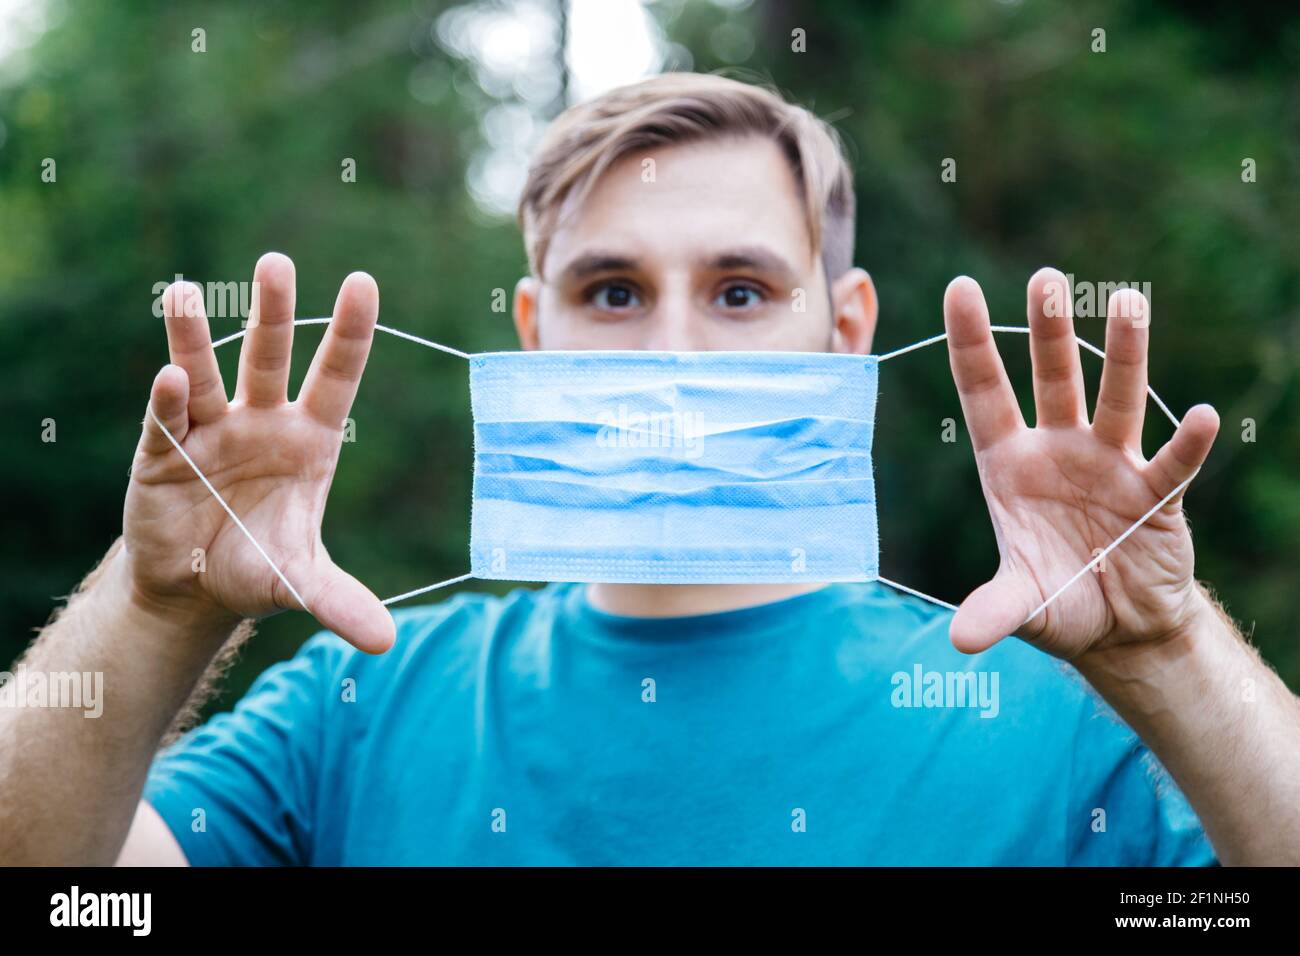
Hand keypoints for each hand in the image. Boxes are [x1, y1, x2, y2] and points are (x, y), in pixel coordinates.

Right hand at [122, 252, 394, 652]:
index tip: (363, 281)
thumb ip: (338, 601)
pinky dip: (166, 402)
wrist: (195, 589)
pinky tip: (170, 380)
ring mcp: (209, 432)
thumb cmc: (259, 567)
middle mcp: (261, 423)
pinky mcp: (162, 454)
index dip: (348, 332)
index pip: (335, 376)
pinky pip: (165, 421)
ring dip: (193, 336)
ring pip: (205, 374)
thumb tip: (385, 642)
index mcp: (309, 441)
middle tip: (277, 262)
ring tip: (182, 289)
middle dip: (274, 312)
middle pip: (269, 357)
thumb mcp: (300, 581)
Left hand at [942, 268, 1218, 659]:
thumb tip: (959, 640)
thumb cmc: (1058, 602)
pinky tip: (1206, 418)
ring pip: (1115, 400)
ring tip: (1127, 301)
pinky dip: (1188, 445)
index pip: (984, 392)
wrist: (1118, 630)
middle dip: (1048, 331)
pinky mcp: (1155, 495)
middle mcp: (1057, 452)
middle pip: (1052, 380)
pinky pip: (1173, 464)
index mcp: (1009, 465)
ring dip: (1122, 355)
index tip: (959, 286)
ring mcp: (1108, 466)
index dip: (970, 342)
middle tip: (1046, 277)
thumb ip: (994, 611)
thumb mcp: (1021, 605)